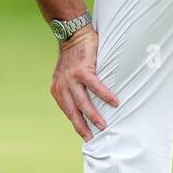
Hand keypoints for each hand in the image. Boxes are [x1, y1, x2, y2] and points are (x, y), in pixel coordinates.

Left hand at [51, 27, 119, 141]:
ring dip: (94, 115)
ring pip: (83, 102)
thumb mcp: (67, 75)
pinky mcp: (83, 70)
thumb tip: (84, 104)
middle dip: (82, 126)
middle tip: (91, 139)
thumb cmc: (74, 56)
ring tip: (104, 125)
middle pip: (73, 111)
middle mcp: (62, 86)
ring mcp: (71, 78)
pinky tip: (115, 102)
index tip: (84, 135)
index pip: (67, 110)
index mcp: (57, 89)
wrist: (72, 34)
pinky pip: (95, 86)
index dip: (75, 123)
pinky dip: (105, 95)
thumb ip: (72, 89)